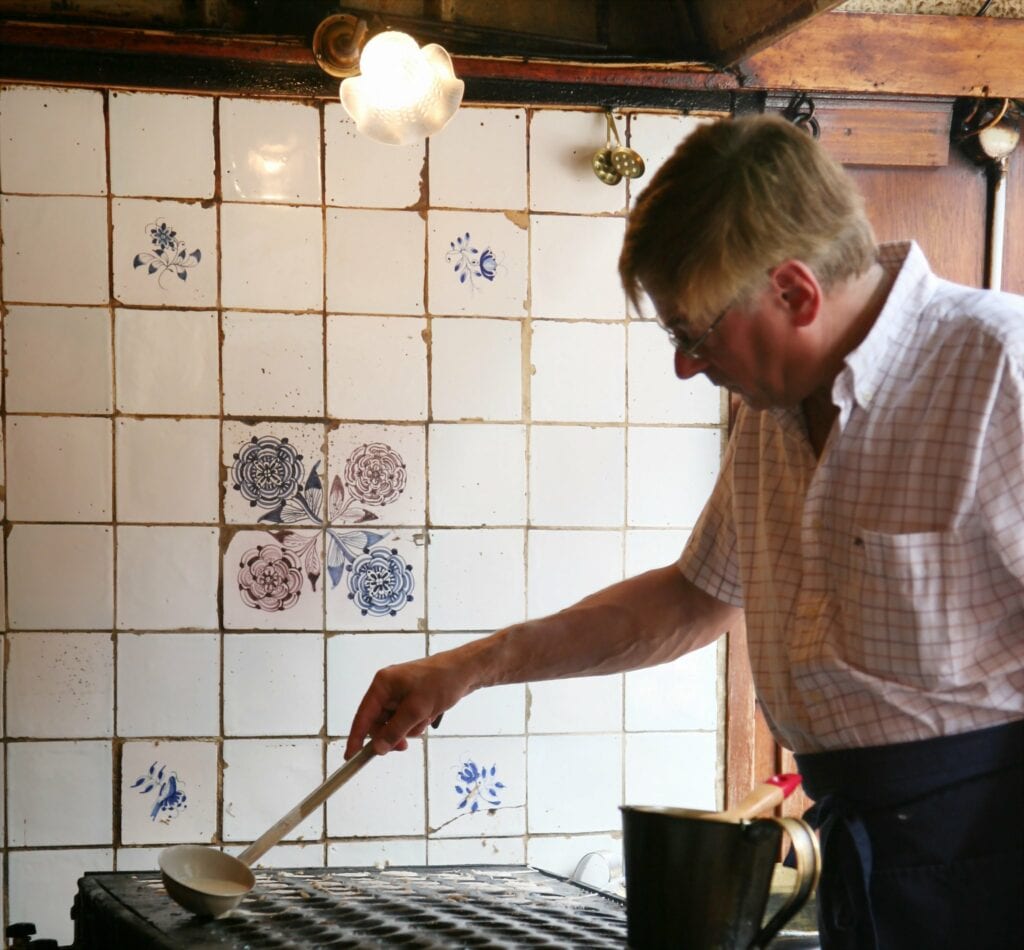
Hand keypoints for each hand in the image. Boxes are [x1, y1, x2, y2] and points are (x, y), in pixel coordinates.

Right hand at [344, 649, 476, 757]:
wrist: (466, 671)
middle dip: (393, 734)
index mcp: (383, 684)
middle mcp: (388, 687)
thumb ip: (394, 731)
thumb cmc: (441, 683)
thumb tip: (377, 749)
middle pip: (379, 723)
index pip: (363, 715)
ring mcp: (400, 692)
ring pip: (394, 723)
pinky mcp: (412, 697)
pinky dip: (417, 722)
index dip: (356, 738)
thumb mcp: (416, 710)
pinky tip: (430, 715)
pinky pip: (406, 718)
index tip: (350, 758)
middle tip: (405, 746)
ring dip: (409, 728)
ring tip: (425, 719)